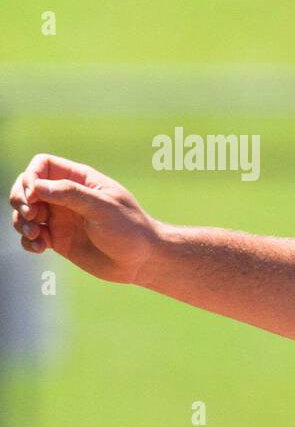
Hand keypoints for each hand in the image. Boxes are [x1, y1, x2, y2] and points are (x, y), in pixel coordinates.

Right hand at [9, 154, 161, 283]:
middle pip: (27, 186)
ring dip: (20, 222)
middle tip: (33, 216)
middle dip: (20, 199)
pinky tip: (40, 248)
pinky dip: (28, 241)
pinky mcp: (59, 240)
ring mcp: (62, 218)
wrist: (142, 261)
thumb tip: (35, 186)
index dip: (31, 176)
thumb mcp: (103, 208)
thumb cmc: (130, 229)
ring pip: (25, 212)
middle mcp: (67, 197)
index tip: (35, 195)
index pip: (43, 165)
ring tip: (35, 235)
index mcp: (81, 180)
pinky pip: (32, 236)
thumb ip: (71, 194)